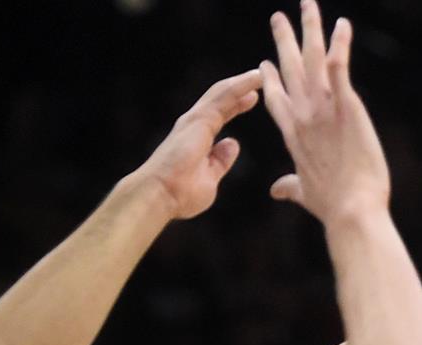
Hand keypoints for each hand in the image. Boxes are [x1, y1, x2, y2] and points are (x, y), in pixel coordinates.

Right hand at [131, 70, 263, 219]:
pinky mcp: (199, 119)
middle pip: (222, 100)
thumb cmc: (180, 194)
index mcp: (199, 139)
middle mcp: (195, 125)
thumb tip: (231, 145)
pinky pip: (224, 96)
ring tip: (261, 73)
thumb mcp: (210, 178)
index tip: (251, 99)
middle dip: (240, 90)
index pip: (221, 116)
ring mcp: (195, 120)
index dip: (236, 106)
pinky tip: (256, 78)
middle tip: (259, 79)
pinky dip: (240, 85)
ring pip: (223, 93)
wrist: (160, 194)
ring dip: (242, 82)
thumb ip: (220, 162)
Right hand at [259, 1, 389, 223]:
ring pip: (313, 58)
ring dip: (310, 29)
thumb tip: (277, 190)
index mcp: (293, 134)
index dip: (270, 79)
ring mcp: (323, 108)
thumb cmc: (332, 207)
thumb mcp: (305, 194)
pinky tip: (343, 25)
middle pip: (289, 68)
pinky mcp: (346, 106)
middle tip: (278, 18)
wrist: (351, 211)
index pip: (276, 99)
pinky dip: (341, 44)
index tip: (265, 63)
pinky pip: (341, 67)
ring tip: (308, 4)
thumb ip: (290, 186)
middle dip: (284, 41)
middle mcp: (303, 115)